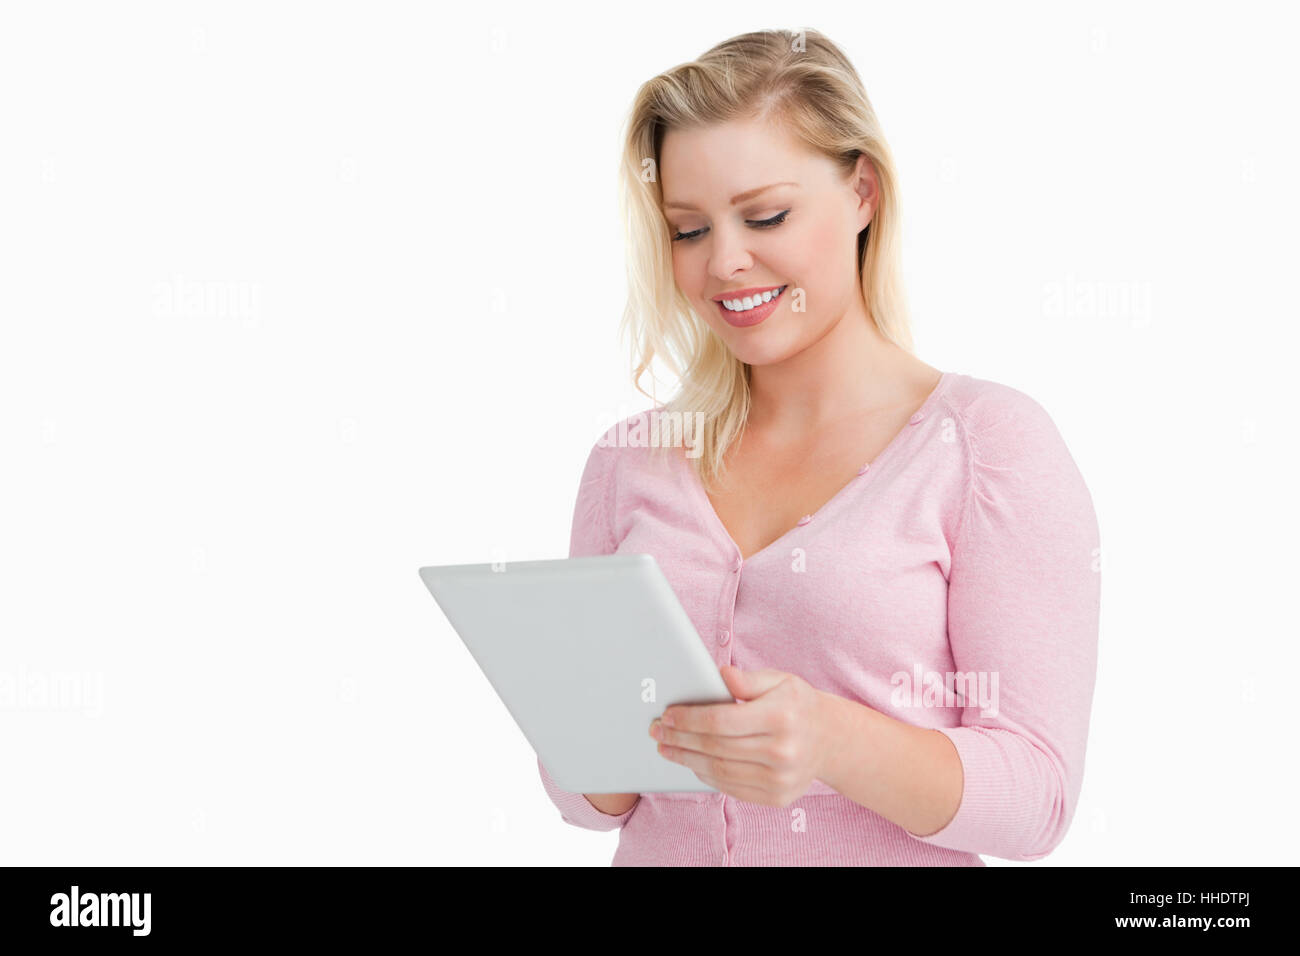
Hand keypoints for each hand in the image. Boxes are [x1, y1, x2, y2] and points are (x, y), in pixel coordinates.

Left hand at [649, 665, 834, 806]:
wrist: (830, 740)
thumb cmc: (797, 704)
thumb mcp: (779, 680)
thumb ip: (747, 679)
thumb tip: (719, 675)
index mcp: (781, 717)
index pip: (721, 721)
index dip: (689, 720)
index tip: (667, 715)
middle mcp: (782, 752)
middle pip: (715, 748)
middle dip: (680, 739)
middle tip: (657, 732)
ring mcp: (780, 780)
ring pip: (719, 771)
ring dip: (686, 760)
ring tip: (668, 748)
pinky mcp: (777, 798)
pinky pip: (731, 788)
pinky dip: (706, 775)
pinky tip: (692, 762)